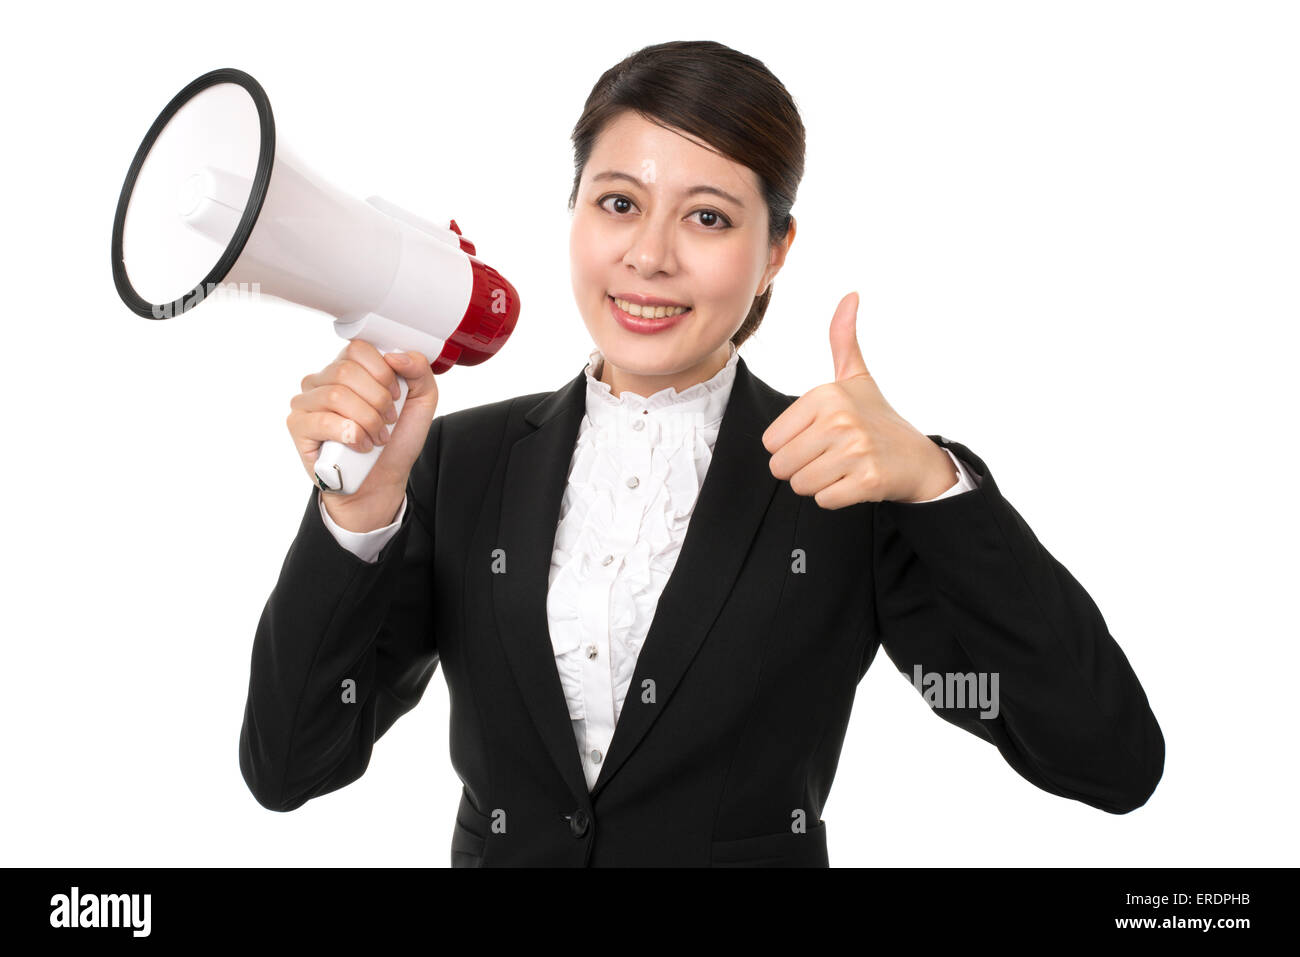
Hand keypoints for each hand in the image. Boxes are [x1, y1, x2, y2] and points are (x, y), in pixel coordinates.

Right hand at [286, 340, 439, 528]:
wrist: (382, 480)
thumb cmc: (395, 439)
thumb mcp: (421, 400)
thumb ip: (418, 370)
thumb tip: (395, 354)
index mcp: (348, 366)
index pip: (358, 349)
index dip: (383, 373)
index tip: (395, 396)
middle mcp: (322, 379)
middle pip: (346, 371)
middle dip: (377, 401)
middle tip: (387, 421)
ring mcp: (306, 401)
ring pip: (336, 395)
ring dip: (367, 421)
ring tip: (376, 437)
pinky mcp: (298, 425)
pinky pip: (322, 421)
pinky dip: (351, 435)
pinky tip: (360, 445)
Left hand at [761, 292, 957, 508]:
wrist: (918, 459)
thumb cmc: (878, 418)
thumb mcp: (857, 377)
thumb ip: (843, 339)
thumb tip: (851, 295)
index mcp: (827, 395)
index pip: (771, 441)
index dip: (791, 446)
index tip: (820, 438)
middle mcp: (840, 419)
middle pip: (781, 466)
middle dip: (801, 468)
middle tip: (830, 457)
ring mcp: (856, 450)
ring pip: (800, 485)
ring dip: (818, 484)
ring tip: (842, 468)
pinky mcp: (868, 480)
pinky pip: (823, 501)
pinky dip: (835, 497)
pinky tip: (854, 481)